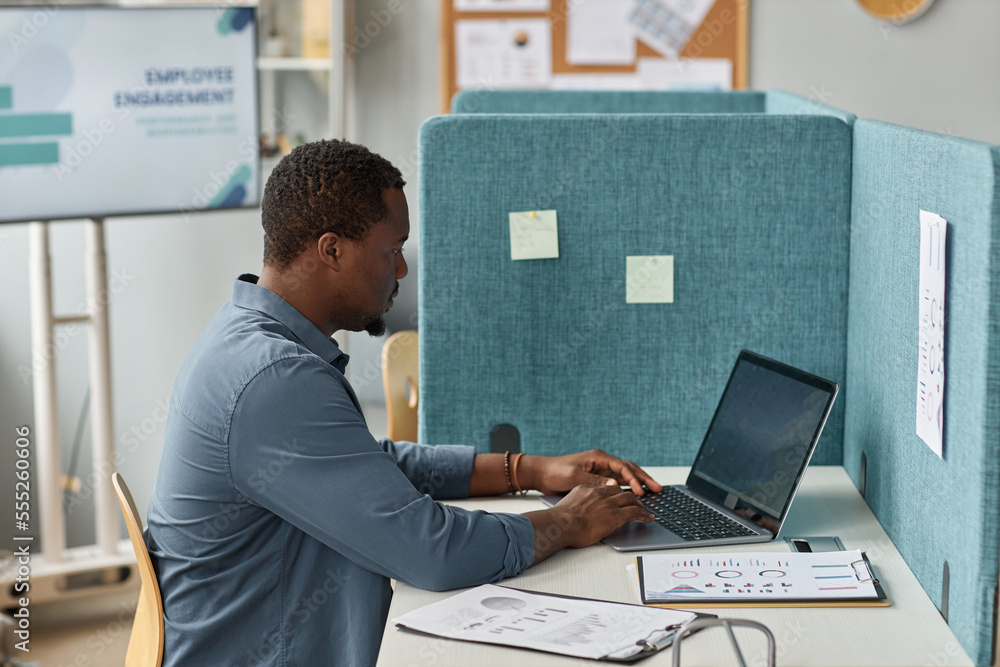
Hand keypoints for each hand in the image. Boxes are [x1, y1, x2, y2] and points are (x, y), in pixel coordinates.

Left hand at [519, 449, 662, 495]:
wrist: (542, 474)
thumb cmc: (556, 472)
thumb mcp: (575, 476)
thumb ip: (595, 480)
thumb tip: (614, 485)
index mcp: (598, 458)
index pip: (622, 467)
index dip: (634, 479)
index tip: (640, 491)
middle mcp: (602, 462)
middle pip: (629, 469)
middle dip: (644, 479)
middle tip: (657, 489)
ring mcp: (601, 470)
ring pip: (625, 476)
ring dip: (638, 483)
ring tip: (653, 491)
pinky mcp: (598, 479)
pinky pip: (618, 482)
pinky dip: (628, 488)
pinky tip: (636, 495)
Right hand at [524, 484, 653, 563]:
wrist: (561, 524)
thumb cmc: (559, 520)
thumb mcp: (567, 504)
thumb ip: (576, 504)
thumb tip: (577, 513)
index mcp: (586, 488)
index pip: (605, 486)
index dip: (614, 491)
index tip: (617, 496)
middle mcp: (599, 492)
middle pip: (619, 490)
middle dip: (629, 495)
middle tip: (636, 501)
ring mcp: (608, 503)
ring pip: (630, 498)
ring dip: (638, 504)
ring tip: (643, 510)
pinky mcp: (615, 515)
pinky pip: (634, 512)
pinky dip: (644, 514)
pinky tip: (648, 518)